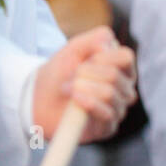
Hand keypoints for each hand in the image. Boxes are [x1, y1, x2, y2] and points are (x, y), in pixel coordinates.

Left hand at [33, 27, 137, 143]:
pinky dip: (89, 104)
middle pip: (114, 75)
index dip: (103, 56)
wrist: (38, 100)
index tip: (85, 59)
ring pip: (109, 93)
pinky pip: (107, 114)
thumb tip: (109, 46)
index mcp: (121, 69)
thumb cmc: (60, 73)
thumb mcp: (75, 48)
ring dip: (82, 88)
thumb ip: (96, 38)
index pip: (126, 57)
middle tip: (70, 77)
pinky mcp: (108, 128)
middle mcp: (125, 89)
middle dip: (85, 73)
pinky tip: (75, 100)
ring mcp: (118, 109)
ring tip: (68, 89)